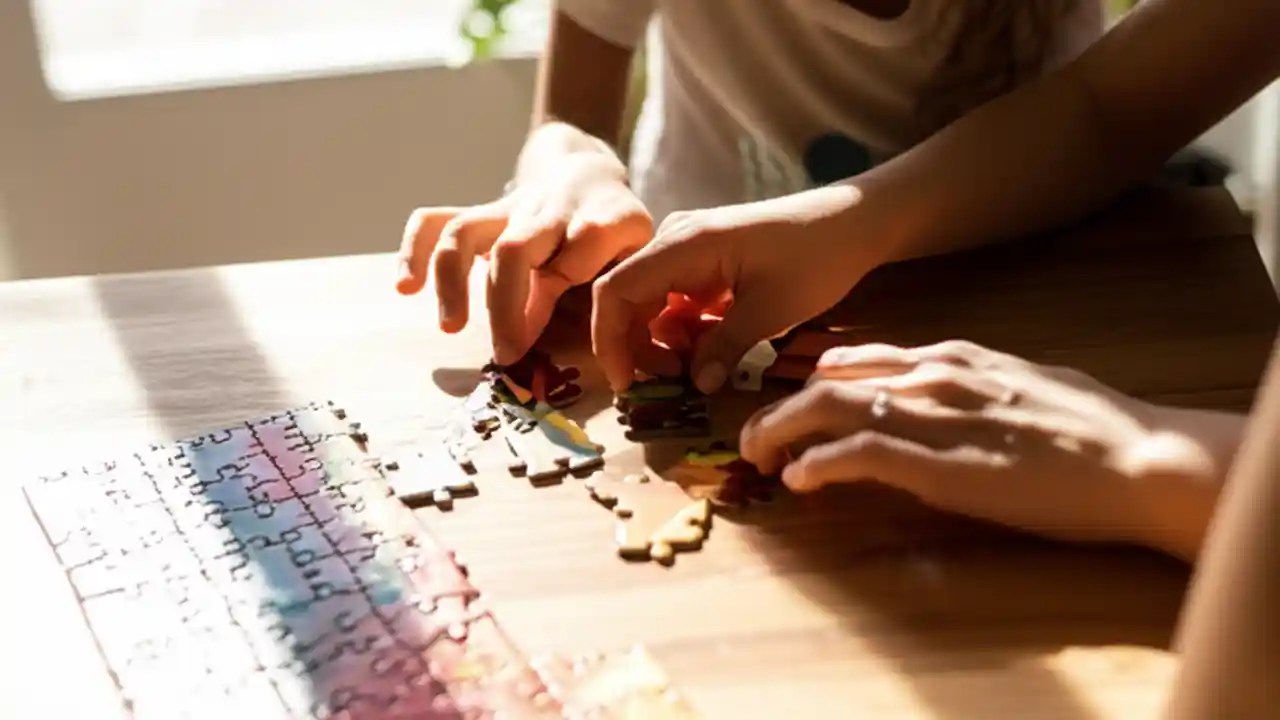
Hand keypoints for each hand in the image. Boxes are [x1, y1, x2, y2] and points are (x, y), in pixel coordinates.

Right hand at [397, 151, 650, 363]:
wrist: (585, 171)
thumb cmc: (613, 230)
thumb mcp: (634, 253)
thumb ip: (610, 286)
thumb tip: (583, 337)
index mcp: (603, 219)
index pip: (584, 245)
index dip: (559, 289)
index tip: (534, 339)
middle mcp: (551, 211)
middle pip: (516, 248)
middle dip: (505, 305)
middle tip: (505, 354)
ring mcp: (510, 209)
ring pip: (467, 232)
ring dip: (452, 281)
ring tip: (451, 327)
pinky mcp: (481, 212)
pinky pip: (437, 219)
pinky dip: (414, 249)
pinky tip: (406, 288)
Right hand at [592, 185, 875, 392]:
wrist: (853, 223)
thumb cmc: (816, 259)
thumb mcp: (770, 311)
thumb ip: (724, 347)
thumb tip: (696, 386)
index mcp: (684, 244)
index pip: (617, 292)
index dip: (611, 341)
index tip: (627, 384)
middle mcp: (675, 240)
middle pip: (627, 299)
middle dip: (639, 347)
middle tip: (671, 383)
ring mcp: (688, 248)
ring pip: (650, 302)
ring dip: (664, 341)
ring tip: (698, 369)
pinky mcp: (703, 260)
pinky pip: (675, 299)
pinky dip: (685, 330)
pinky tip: (712, 348)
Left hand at [740, 340, 1232, 554]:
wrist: (1136, 457)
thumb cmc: (1097, 428)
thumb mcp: (1028, 386)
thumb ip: (979, 388)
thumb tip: (958, 400)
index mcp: (954, 357)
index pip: (863, 360)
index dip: (818, 382)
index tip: (797, 401)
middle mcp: (932, 375)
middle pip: (829, 381)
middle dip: (781, 407)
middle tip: (755, 435)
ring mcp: (930, 416)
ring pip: (828, 409)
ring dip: (781, 432)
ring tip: (757, 456)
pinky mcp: (934, 464)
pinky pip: (854, 455)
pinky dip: (817, 464)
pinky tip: (798, 481)